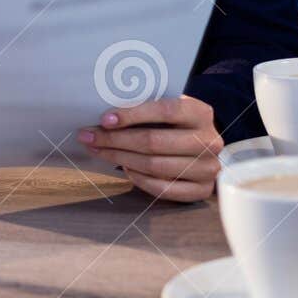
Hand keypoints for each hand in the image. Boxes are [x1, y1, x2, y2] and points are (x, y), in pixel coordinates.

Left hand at [78, 95, 223, 202]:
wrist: (201, 146)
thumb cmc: (174, 124)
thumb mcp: (166, 107)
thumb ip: (144, 106)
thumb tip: (104, 115)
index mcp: (200, 113)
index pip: (165, 110)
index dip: (132, 115)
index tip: (104, 120)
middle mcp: (209, 141)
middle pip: (154, 142)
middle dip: (115, 140)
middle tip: (88, 136)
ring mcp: (208, 168)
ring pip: (155, 166)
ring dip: (120, 159)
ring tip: (99, 150)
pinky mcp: (201, 190)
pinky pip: (163, 189)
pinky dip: (139, 179)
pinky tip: (124, 169)